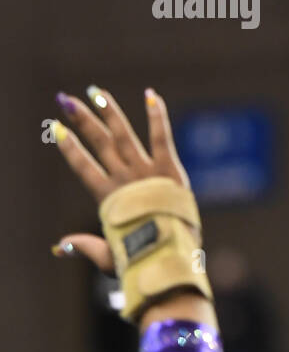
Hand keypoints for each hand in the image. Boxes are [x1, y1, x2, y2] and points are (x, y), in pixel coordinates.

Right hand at [49, 86, 189, 270]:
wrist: (169, 258)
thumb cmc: (140, 259)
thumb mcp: (107, 255)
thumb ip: (84, 246)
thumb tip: (59, 247)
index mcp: (108, 198)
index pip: (83, 167)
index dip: (70, 148)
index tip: (56, 130)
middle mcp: (124, 180)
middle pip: (99, 144)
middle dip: (82, 120)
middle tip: (66, 100)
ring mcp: (146, 172)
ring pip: (123, 135)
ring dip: (108, 112)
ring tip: (96, 91)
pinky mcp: (169, 169)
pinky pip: (161, 138)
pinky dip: (156, 116)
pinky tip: (150, 95)